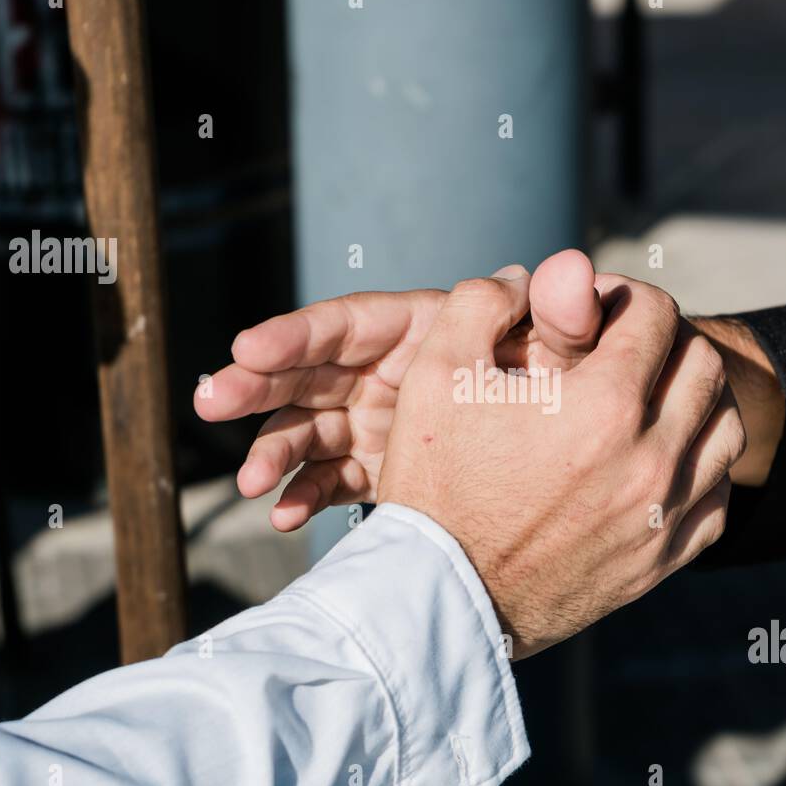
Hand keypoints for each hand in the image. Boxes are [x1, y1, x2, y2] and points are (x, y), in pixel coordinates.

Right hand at [194, 250, 602, 530]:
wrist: (568, 484)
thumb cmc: (568, 403)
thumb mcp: (558, 360)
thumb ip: (557, 319)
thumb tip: (575, 267)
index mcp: (421, 332)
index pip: (349, 323)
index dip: (298, 331)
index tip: (246, 346)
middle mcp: (390, 372)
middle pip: (311, 371)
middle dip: (259, 384)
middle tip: (211, 400)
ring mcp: (382, 423)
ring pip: (312, 428)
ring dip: (275, 451)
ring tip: (250, 483)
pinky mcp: (383, 470)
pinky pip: (334, 478)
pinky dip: (309, 495)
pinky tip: (287, 517)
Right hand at [377, 270, 745, 657]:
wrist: (440, 598)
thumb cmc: (434, 485)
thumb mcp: (434, 376)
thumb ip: (481, 302)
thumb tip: (527, 276)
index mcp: (603, 405)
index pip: (656, 314)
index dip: (624, 296)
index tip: (596, 311)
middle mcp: (649, 459)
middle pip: (702, 365)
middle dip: (665, 341)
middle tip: (622, 350)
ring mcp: (662, 515)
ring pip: (725, 428)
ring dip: (694, 399)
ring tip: (648, 400)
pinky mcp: (662, 559)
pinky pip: (717, 495)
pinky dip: (699, 465)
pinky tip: (656, 459)